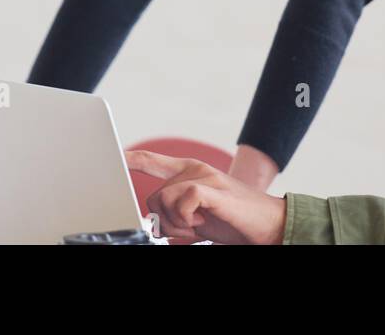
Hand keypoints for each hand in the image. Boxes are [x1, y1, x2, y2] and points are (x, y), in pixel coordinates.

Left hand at [126, 150, 286, 244]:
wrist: (269, 224)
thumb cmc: (233, 220)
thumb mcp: (198, 218)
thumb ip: (177, 214)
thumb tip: (154, 225)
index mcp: (190, 172)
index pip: (154, 160)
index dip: (132, 159)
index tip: (115, 157)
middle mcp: (196, 169)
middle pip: (155, 193)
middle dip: (165, 219)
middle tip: (187, 229)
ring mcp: (206, 177)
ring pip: (166, 196)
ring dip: (176, 221)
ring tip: (196, 226)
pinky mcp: (214, 190)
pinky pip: (184, 198)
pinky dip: (186, 217)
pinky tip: (199, 223)